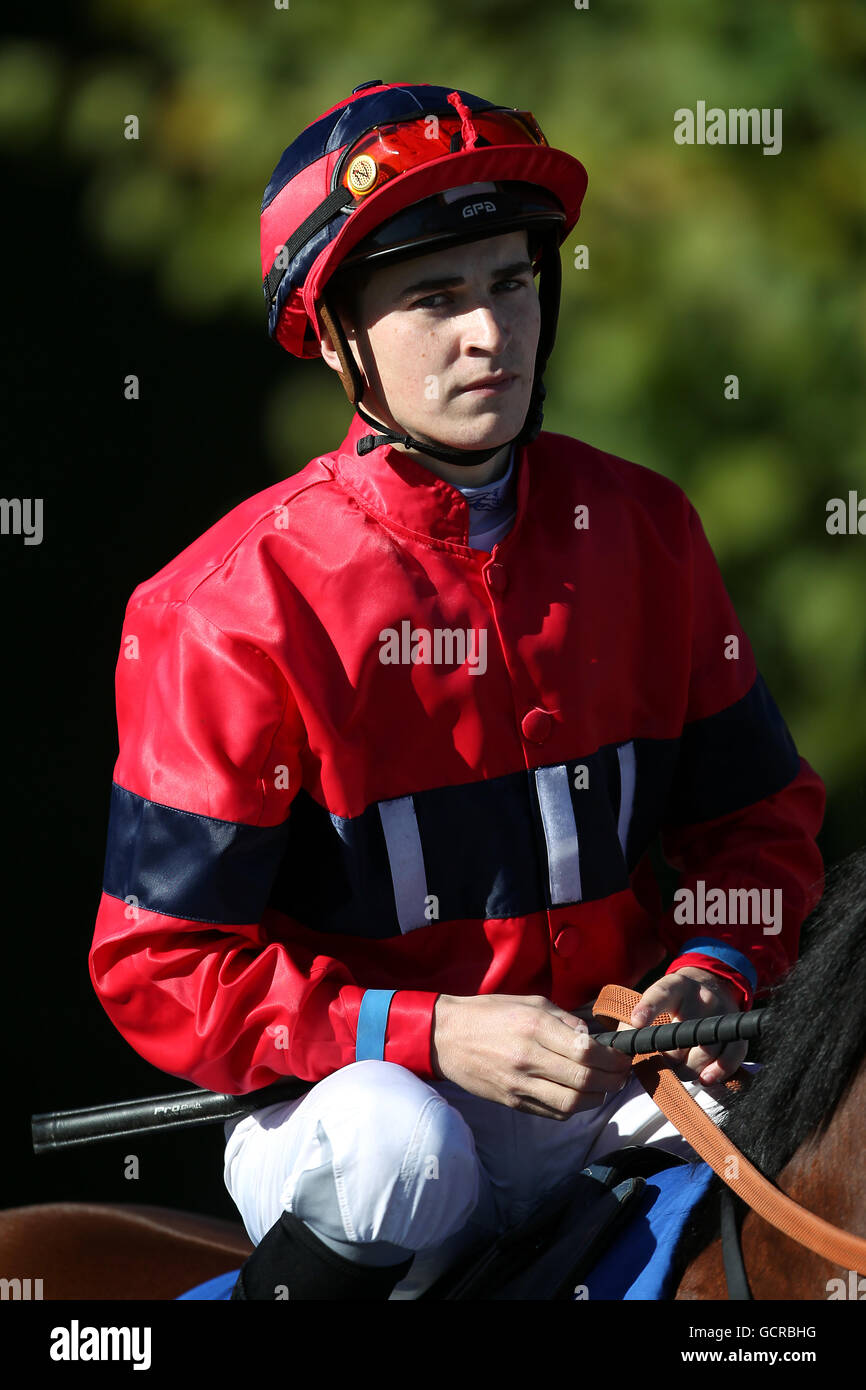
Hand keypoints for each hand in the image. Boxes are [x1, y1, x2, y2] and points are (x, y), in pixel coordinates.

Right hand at [430, 993, 633, 1119]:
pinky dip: (574, 1108)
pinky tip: (580, 1096)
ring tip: (605, 1087)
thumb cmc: (490, 1013)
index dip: (612, 1057)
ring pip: (572, 1104)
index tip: (622, 1055)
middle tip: (622, 1074)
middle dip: (613, 1080)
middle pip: (584, 1080)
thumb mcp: (529, 1002)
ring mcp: (519, 1084)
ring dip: (597, 1098)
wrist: (446, 1037)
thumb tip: (592, 1037)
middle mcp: (528, 1058)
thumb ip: (564, 1019)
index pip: (585, 1050)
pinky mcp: (513, 1102)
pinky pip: (553, 1113)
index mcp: (534, 1027)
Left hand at [628, 967, 747, 1084]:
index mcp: (674, 986)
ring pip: (707, 1048)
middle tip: (664, 1065)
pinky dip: (720, 1070)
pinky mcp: (736, 1028)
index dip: (648, 1008)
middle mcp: (700, 997)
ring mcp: (722, 1012)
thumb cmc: (674, 1002)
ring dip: (690, 1068)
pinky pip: (733, 1053)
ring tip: (681, 1071)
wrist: (711, 985)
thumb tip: (620, 1053)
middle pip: (684, 1034)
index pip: (660, 994)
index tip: (636, 1023)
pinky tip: (706, 1078)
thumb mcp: (654, 1001)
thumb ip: (635, 1022)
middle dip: (670, 1057)